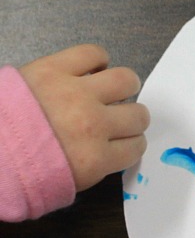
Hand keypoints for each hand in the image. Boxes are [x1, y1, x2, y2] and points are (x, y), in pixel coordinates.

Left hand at [19, 44, 149, 190]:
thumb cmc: (14, 170)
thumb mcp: (60, 184)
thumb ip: (92, 167)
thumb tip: (111, 151)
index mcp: (94, 159)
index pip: (136, 147)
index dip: (131, 143)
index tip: (124, 141)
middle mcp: (94, 124)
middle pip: (138, 116)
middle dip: (132, 119)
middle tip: (119, 117)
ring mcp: (77, 92)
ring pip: (126, 80)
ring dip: (125, 86)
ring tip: (114, 89)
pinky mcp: (56, 67)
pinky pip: (94, 53)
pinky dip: (98, 60)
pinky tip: (92, 69)